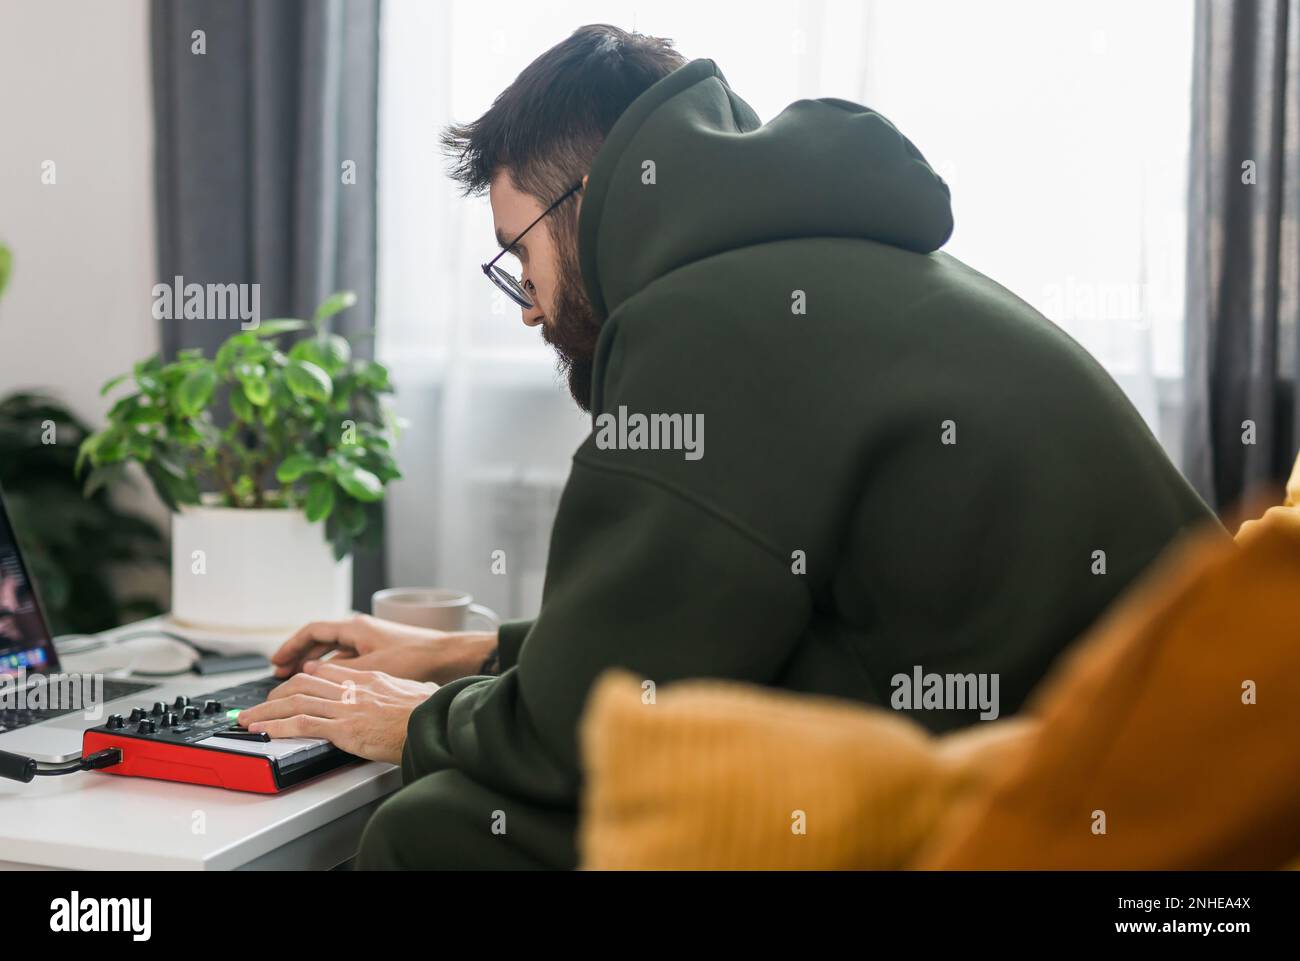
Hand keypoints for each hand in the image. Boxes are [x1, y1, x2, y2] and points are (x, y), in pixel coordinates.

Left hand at [236, 662, 434, 764]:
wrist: (437, 721)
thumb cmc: (433, 711)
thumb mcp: (417, 691)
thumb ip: (405, 691)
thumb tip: (418, 692)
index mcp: (371, 678)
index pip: (329, 671)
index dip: (305, 676)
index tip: (293, 680)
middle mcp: (354, 688)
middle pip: (305, 683)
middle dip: (277, 693)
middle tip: (261, 704)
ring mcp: (347, 707)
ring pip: (296, 701)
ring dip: (267, 711)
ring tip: (248, 720)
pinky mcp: (344, 728)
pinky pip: (302, 724)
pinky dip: (278, 727)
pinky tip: (263, 731)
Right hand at [270, 613, 496, 683]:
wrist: (449, 657)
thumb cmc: (416, 658)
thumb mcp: (371, 668)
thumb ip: (339, 672)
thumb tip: (310, 676)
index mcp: (356, 628)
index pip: (313, 631)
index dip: (291, 646)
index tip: (276, 660)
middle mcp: (362, 631)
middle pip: (321, 640)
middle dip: (299, 656)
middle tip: (280, 673)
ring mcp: (373, 641)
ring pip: (335, 651)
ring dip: (316, 665)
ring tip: (299, 681)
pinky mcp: (383, 654)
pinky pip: (350, 659)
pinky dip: (335, 670)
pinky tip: (330, 686)